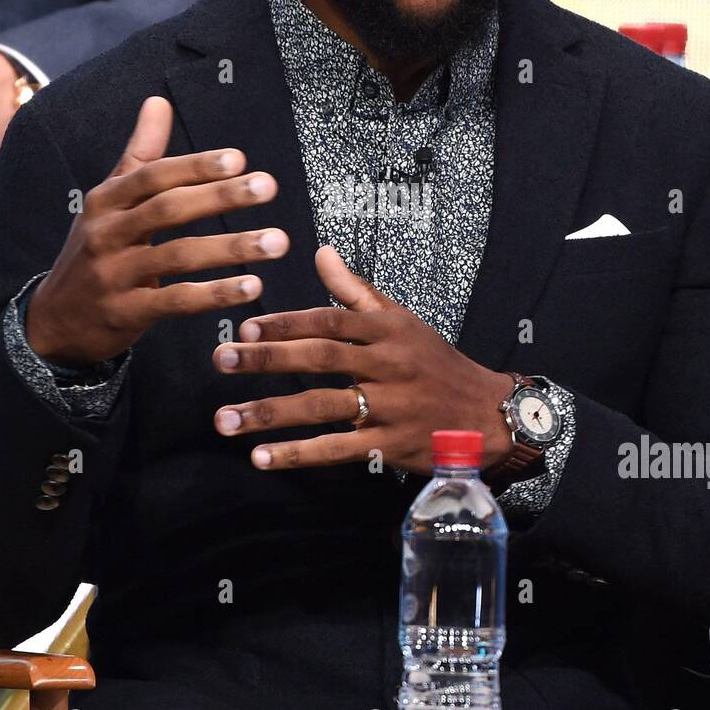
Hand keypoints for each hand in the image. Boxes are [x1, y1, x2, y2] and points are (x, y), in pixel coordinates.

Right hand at [25, 95, 289, 366]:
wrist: (56, 319)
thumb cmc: (96, 252)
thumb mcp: (109, 202)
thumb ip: (140, 154)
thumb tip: (158, 102)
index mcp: (107, 201)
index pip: (154, 176)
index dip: (196, 167)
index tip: (239, 159)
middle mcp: (107, 233)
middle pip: (169, 210)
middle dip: (221, 197)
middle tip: (268, 187)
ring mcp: (115, 275)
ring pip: (179, 255)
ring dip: (232, 247)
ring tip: (277, 242)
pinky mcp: (126, 312)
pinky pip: (177, 301)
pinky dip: (216, 294)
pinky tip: (252, 287)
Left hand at [211, 244, 515, 475]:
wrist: (487, 414)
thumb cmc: (436, 363)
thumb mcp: (402, 320)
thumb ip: (356, 290)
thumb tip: (320, 252)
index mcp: (386, 331)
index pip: (330, 320)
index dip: (287, 323)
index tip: (246, 326)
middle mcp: (387, 365)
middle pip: (320, 358)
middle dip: (267, 359)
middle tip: (222, 360)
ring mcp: (388, 407)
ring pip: (322, 406)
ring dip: (270, 412)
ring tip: (225, 419)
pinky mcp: (389, 445)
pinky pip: (337, 449)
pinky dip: (298, 454)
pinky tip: (261, 457)